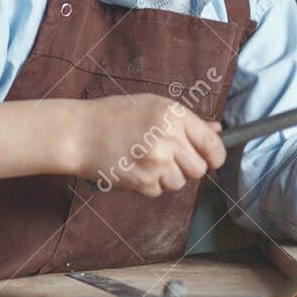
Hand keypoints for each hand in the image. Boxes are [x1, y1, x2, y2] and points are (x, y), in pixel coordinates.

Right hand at [75, 94, 225, 196]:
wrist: (79, 133)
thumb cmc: (114, 115)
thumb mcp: (153, 106)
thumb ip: (187, 121)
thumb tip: (217, 129)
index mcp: (173, 115)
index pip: (212, 144)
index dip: (215, 156)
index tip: (212, 160)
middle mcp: (168, 138)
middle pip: (198, 169)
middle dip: (187, 168)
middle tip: (169, 159)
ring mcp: (156, 161)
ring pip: (179, 183)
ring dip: (167, 177)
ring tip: (145, 160)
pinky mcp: (143, 181)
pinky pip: (159, 190)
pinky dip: (149, 184)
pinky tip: (133, 167)